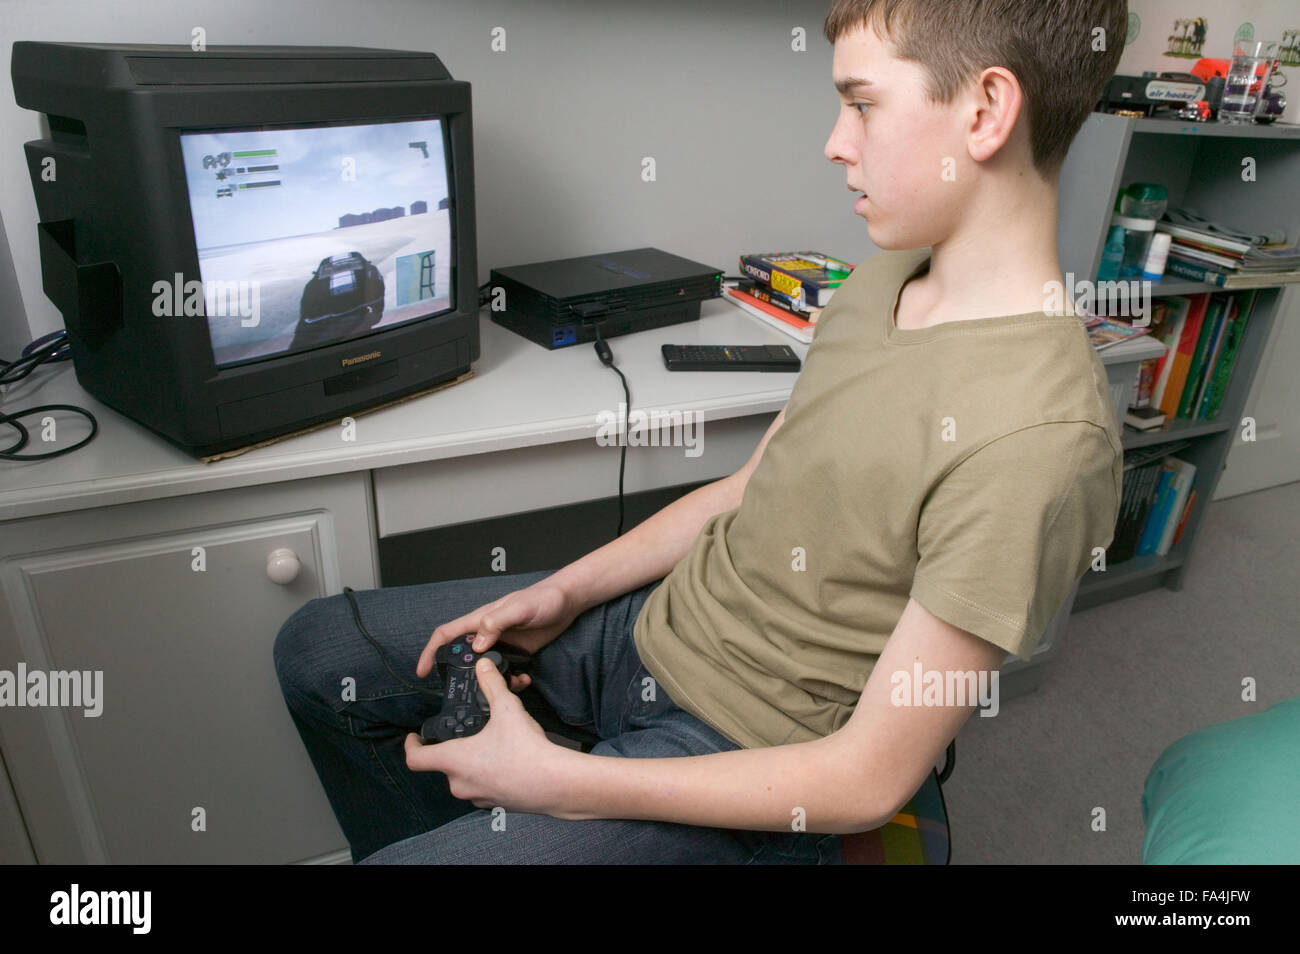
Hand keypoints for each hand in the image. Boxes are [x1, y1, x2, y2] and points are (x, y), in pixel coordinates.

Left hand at [404, 658, 580, 815]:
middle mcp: (459, 783)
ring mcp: (477, 796)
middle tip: (468, 730)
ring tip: (491, 741)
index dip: (411, 745)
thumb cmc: (526, 751)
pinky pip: (482, 785)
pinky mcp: (494, 803)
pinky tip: (507, 758)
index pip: (416, 759)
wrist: (555, 784)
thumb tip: (483, 666)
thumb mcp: (507, 710)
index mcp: (454, 760)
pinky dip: (487, 772)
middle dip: (454, 746)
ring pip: (464, 775)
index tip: (415, 736)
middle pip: (444, 763)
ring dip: (471, 759)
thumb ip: (491, 685)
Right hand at [416, 577, 579, 679]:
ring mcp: (502, 644)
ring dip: (489, 682)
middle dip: (460, 675)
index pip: (447, 635)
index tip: (422, 670)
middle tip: (465, 692)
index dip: (431, 651)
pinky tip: (521, 681)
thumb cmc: (543, 597)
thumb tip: (477, 644)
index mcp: (481, 620)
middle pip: (463, 656)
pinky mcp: (517, 653)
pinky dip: (511, 680)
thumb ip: (496, 622)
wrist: (567, 601)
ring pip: (485, 668)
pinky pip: (506, 672)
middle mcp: (488, 633)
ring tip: (498, 691)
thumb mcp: (519, 608)